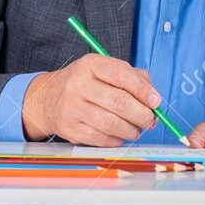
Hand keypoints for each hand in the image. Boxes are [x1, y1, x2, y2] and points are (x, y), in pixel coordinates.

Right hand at [21, 54, 159, 145]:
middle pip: (119, 103)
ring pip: (112, 124)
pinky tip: (120, 134)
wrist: (49, 99)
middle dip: (142, 115)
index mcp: (90, 64)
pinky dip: (117, 140)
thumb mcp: (105, 70)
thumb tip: (154, 99)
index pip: (121, 75)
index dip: (143, 90)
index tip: (156, 102)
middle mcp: (78, 84)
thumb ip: (133, 78)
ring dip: (132, 130)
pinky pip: (102, 139)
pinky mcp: (70, 129)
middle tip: (151, 120)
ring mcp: (72, 108)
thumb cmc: (87, 84)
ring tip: (137, 129)